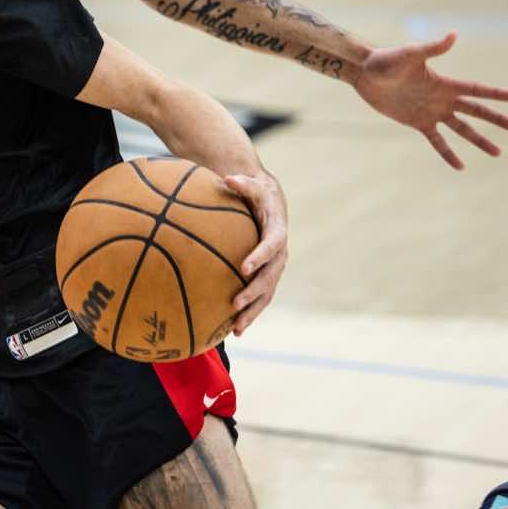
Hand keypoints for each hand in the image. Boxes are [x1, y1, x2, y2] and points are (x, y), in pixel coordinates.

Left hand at [224, 171, 287, 335]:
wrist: (270, 203)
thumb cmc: (256, 193)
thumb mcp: (251, 184)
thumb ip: (242, 183)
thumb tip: (228, 178)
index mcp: (276, 232)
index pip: (272, 246)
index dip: (260, 257)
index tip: (244, 268)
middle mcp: (279, 254)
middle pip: (270, 277)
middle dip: (254, 292)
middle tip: (235, 303)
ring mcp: (274, 268)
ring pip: (266, 294)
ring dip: (253, 312)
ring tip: (236, 329)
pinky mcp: (266, 277)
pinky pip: (260, 298)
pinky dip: (250, 313)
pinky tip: (233, 330)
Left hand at [353, 32, 507, 169]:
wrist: (365, 73)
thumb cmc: (386, 60)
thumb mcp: (410, 54)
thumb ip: (433, 48)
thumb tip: (453, 35)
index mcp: (444, 83)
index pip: (476, 90)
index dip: (496, 94)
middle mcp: (443, 98)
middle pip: (476, 111)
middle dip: (497, 120)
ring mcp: (432, 112)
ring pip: (462, 129)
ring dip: (479, 140)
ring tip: (497, 153)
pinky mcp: (418, 122)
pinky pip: (437, 141)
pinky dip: (448, 153)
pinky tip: (460, 166)